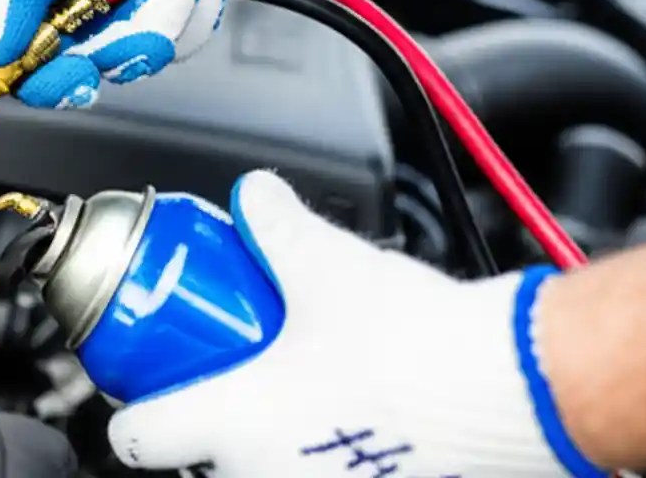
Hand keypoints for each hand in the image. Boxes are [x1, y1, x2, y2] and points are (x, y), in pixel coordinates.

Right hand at [0, 0, 278, 108]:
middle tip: (137, 24)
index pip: (30, 75)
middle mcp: (76, 23)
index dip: (51, 86)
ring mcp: (124, 22)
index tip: (75, 74)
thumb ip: (9, 3)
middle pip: (93, 76)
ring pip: (144, 60)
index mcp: (32, 10)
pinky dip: (197, 9)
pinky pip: (187, 42)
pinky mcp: (170, 18)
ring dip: (166, 17)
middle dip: (122, 48)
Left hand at [107, 171, 604, 477]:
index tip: (140, 387)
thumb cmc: (416, 344)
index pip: (136, 438)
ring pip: (257, 474)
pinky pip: (317, 477)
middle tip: (227, 372)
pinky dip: (318, 452)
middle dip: (206, 419)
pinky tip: (347, 410)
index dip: (130, 410)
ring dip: (261, 439)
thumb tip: (252, 196)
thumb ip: (273, 221)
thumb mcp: (324, 263)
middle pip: (196, 460)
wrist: (515, 389)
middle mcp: (264, 474)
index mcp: (233, 422)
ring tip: (292, 389)